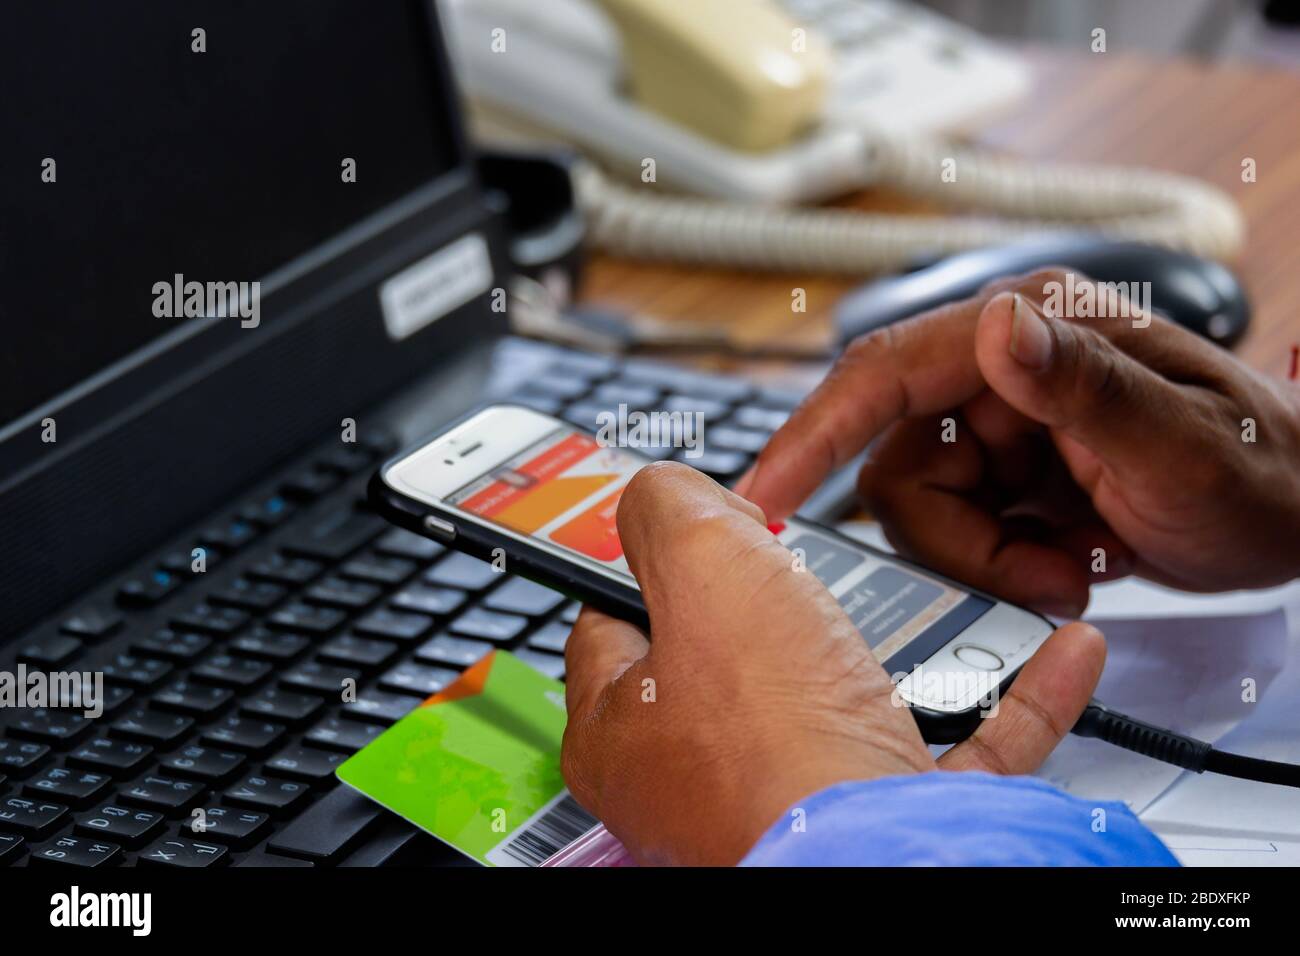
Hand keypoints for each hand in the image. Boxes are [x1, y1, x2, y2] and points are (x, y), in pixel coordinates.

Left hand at [562, 462, 1105, 864]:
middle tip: (811, 562)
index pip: (615, 622)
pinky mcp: (888, 825)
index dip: (656, 561)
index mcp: (626, 730)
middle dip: (787, 597)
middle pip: (736, 656)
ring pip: (851, 704)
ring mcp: (795, 805)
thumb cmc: (774, 734)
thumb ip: (669, 509)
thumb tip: (665, 494)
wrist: (883, 862)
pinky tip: (1057, 654)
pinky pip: (959, 751)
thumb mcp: (701, 567)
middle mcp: (701, 779)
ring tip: (939, 591)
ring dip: (908, 645)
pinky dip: (1010, 701)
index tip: (704, 526)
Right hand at [738, 270, 1299, 616]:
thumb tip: (999, 326)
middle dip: (959, 540)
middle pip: (898, 465)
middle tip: (1046, 574)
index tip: (764, 494)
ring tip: (1073, 571)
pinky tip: (1072, 564)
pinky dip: (1004, 568)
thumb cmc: (1265, 471)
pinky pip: (957, 534)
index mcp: (1034, 329)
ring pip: (921, 510)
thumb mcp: (1180, 443)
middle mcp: (1003, 368)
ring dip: (987, 561)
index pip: (887, 372)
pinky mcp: (1008, 475)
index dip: (815, 433)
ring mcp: (1003, 425)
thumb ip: (1085, 384)